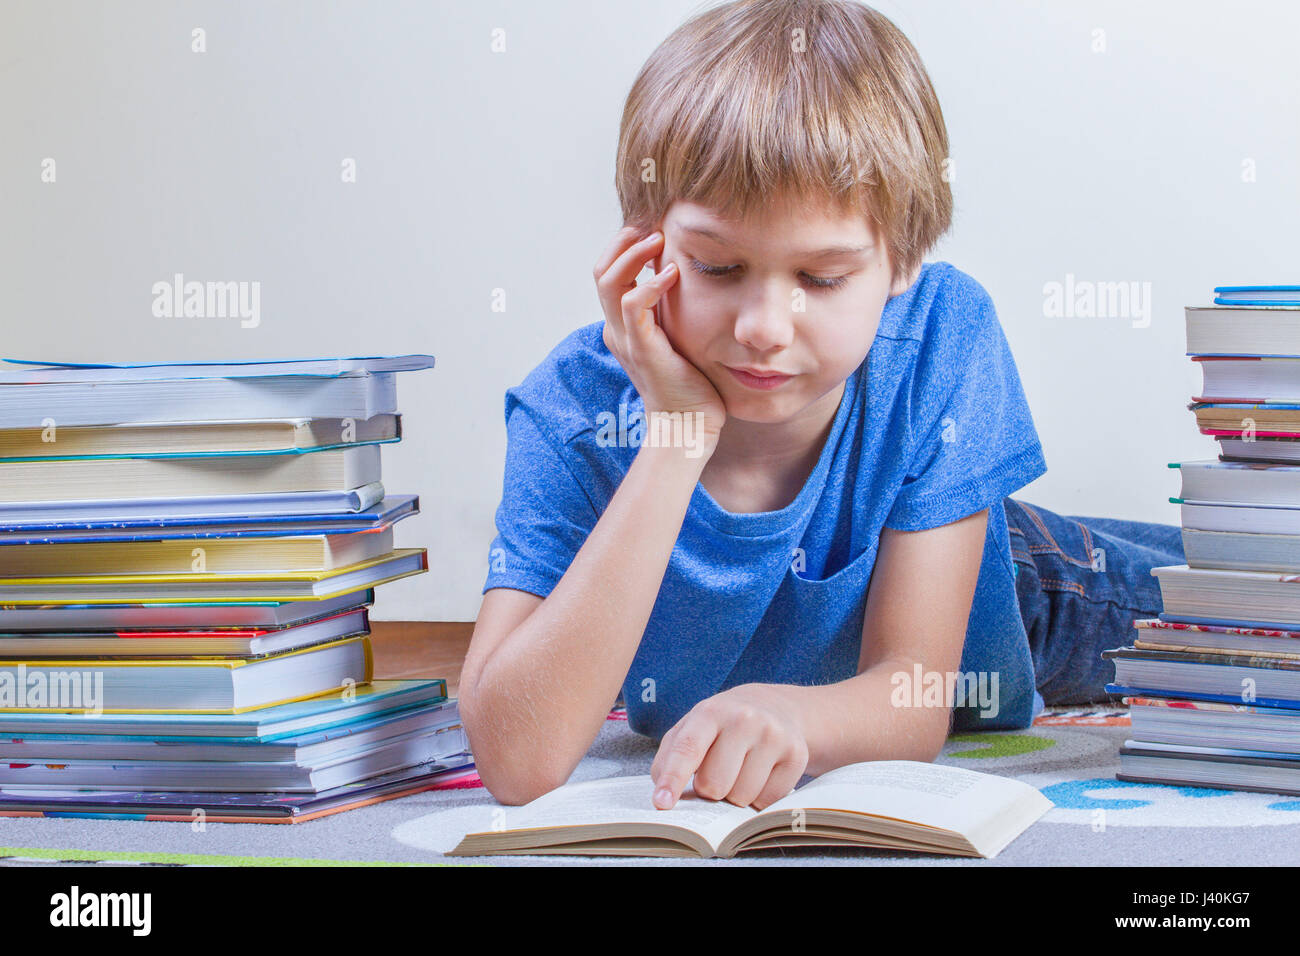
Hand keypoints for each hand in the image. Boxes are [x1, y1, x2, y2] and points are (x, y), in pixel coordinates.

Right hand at [593, 226, 726, 445]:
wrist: (687, 424)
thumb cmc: (688, 383)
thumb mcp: (675, 337)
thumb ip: (670, 311)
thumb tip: (684, 276)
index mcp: (621, 326)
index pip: (607, 274)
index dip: (623, 247)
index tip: (650, 229)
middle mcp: (616, 329)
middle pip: (600, 271)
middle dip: (623, 242)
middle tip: (651, 226)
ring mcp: (625, 339)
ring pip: (609, 282)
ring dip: (632, 254)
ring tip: (658, 240)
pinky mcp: (642, 348)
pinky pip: (634, 305)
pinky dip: (650, 283)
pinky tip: (671, 273)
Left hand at [649, 683, 810, 810]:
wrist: (776, 707)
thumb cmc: (723, 725)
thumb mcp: (692, 727)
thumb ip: (670, 758)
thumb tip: (665, 796)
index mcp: (710, 712)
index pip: (688, 749)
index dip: (673, 779)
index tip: (661, 804)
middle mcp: (744, 719)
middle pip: (714, 785)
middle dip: (709, 790)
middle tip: (716, 772)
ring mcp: (773, 736)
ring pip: (742, 797)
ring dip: (735, 796)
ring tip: (740, 770)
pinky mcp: (796, 754)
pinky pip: (768, 801)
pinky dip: (759, 798)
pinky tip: (761, 774)